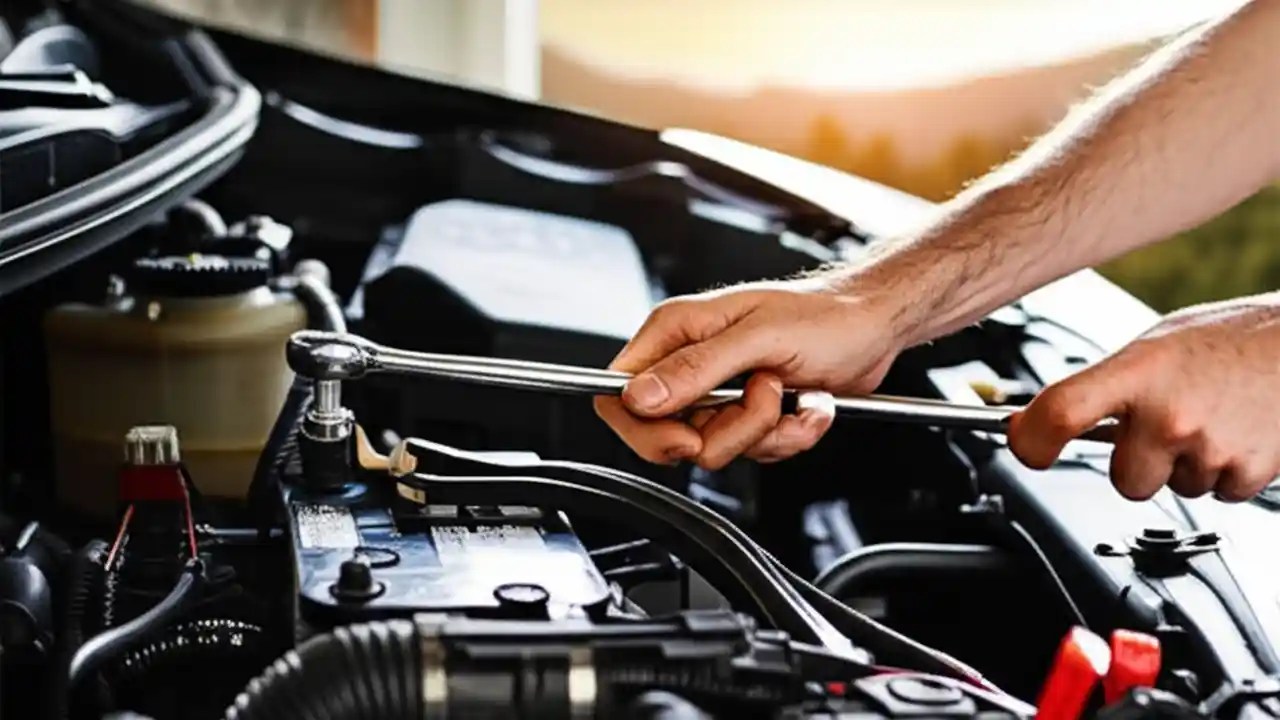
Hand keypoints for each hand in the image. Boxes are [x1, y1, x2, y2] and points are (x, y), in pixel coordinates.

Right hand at [594, 276, 903, 468]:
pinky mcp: (747, 417)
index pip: (619, 393)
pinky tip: (805, 401)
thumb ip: (696, 368)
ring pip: (713, 449)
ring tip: (788, 389)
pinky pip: (750, 453)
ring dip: (764, 428)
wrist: (872, 328)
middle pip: (664, 434)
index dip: (644, 427)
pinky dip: (787, 436)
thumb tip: (640, 396)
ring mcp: (719, 395)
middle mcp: (689, 364)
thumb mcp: (758, 337)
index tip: (687, 435)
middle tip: (758, 398)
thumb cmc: (824, 314)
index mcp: (676, 332)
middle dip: (723, 430)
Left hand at [1008, 295, 1279, 500]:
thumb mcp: (1156, 348)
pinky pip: (1215, 493)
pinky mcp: (1247, 473)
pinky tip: (1236, 433)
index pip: (1063, 412)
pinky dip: (1222, 472)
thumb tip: (1044, 419)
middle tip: (1164, 427)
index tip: (1025, 446)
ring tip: (1211, 419)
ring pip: (1171, 488)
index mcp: (1139, 372)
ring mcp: (1209, 447)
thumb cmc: (1230, 340)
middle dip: (1137, 463)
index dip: (1032, 439)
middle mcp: (1170, 414)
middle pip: (1123, 480)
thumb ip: (1106, 385)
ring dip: (1183, 464)